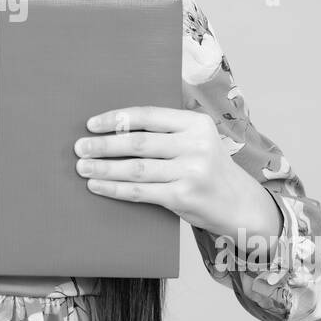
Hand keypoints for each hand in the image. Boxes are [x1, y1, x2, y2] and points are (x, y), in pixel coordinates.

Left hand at [73, 105, 280, 243]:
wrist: (240, 205)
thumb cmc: (208, 169)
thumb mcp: (197, 140)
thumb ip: (167, 132)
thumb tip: (114, 127)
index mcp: (197, 123)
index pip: (149, 115)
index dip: (117, 118)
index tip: (92, 124)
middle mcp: (196, 145)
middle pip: (139, 142)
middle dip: (104, 145)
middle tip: (80, 147)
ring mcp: (191, 172)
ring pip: (136, 168)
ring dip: (104, 167)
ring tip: (83, 167)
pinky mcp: (184, 197)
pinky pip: (140, 192)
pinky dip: (115, 188)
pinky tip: (98, 185)